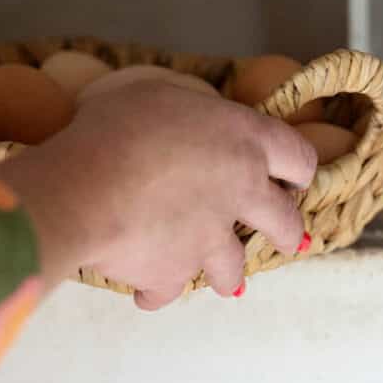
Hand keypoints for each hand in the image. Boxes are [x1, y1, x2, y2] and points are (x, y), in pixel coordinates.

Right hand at [0, 79, 317, 308]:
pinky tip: (146, 290)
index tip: (294, 179)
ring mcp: (212, 239)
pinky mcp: (176, 274)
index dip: (298, 169)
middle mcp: (242, 192)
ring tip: (221, 278)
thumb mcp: (159, 92)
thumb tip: (190, 114)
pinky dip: (158, 290)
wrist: (84, 188)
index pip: (298, 156)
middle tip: (284, 238)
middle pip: (285, 221)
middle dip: (286, 233)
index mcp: (246, 140)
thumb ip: (189, 108)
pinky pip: (170, 291)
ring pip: (235, 270)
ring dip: (227, 274)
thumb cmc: (117, 126)